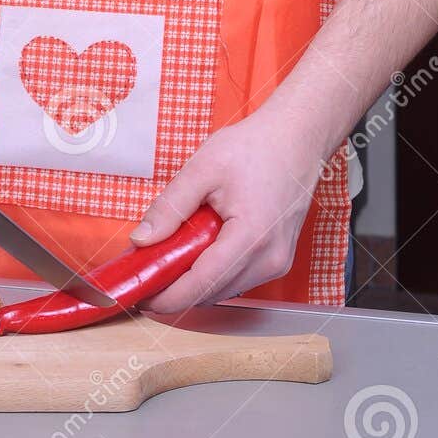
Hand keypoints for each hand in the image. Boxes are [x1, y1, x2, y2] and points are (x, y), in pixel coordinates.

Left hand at [129, 110, 326, 310]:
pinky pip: (238, 277)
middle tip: (146, 270)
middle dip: (175, 288)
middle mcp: (269, 260)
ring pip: (224, 289)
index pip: (202, 286)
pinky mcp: (278, 259)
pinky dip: (214, 271)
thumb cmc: (256, 147)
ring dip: (194, 280)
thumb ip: (169, 207)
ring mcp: (277, 263)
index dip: (167, 298)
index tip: (141, 297)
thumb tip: (141, 240)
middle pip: (211, 293)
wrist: (296, 138)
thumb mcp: (202, 169)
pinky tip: (197, 249)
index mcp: (251, 238)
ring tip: (169, 255)